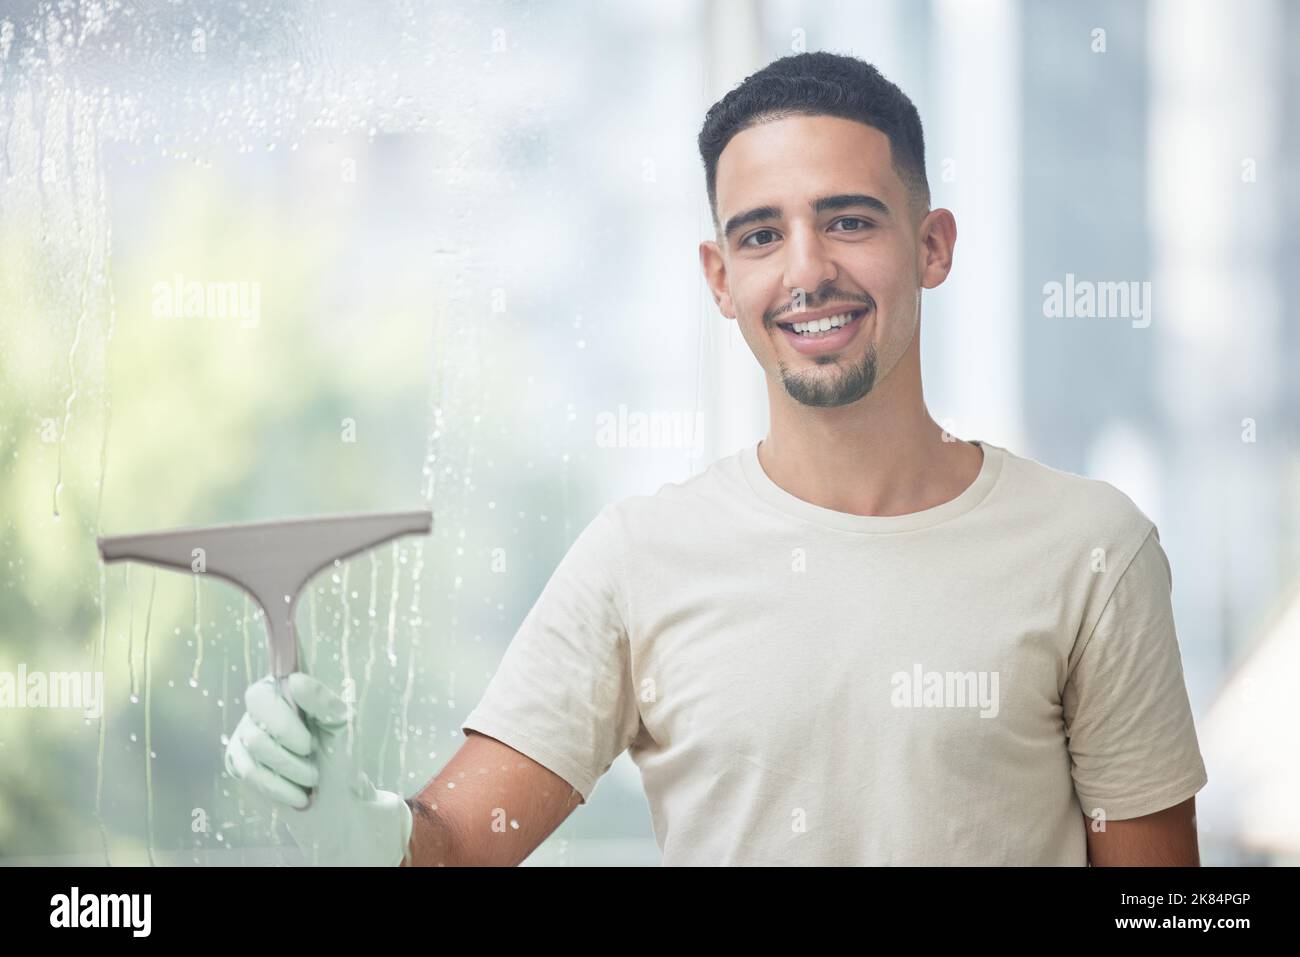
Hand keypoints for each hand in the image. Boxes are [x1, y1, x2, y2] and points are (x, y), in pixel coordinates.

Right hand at [224, 672, 412, 865]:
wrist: (334, 802)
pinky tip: (298, 794)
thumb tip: (294, 680)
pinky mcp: (236, 760)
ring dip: (291, 765)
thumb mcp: (341, 727)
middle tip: (311, 749)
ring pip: (256, 742)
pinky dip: (279, 786)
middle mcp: (262, 703)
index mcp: (290, 687)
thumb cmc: (341, 756)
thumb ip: (322, 702)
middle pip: (259, 703)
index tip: (283, 656)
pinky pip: (249, 771)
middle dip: (289, 732)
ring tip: (312, 776)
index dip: (280, 657)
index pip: (279, 664)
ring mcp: (245, 731)